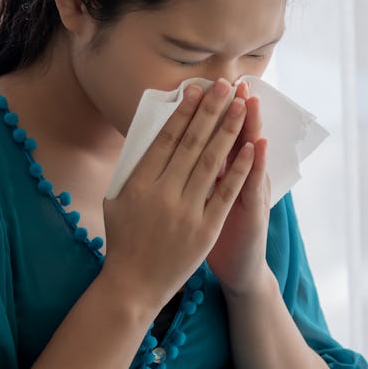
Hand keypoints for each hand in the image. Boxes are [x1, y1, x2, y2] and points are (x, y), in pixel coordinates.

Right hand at [101, 78, 255, 311]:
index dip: (183, 113)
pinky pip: (226, 193)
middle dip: (210, 110)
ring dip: (228, 130)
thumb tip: (150, 137)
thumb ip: (132, 170)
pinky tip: (251, 146)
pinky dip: (239, 168)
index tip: (195, 90)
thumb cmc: (124, 239)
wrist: (134, 284)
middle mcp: (163, 193)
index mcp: (139, 183)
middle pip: (191, 143)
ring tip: (239, 104)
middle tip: (223, 84)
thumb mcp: (116, 200)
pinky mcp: (206, 229)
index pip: (165, 139)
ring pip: (211, 162)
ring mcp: (186, 211)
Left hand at [207, 81, 272, 296]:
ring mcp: (250, 192)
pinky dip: (255, 164)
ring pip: (250, 154)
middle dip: (231, 109)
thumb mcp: (203, 200)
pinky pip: (254, 186)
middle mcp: (240, 177)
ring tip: (250, 101)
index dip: (211, 111)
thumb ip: (193, 174)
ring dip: (250, 126)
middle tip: (233, 81)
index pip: (215, 135)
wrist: (239, 269)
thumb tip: (172, 145)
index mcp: (222, 172)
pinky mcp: (255, 212)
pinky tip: (258, 144)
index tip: (205, 84)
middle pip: (235, 137)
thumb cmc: (212, 234)